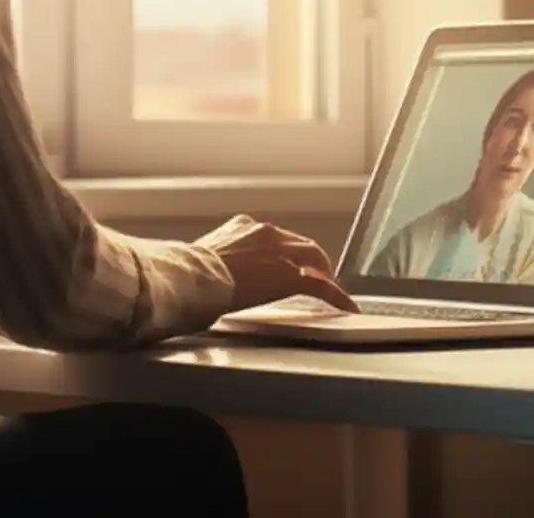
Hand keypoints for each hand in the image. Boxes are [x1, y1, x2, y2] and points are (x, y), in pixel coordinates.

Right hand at [194, 214, 358, 312]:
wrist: (192, 280)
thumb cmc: (187, 276)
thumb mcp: (200, 260)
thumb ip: (212, 264)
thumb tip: (201, 281)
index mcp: (242, 227)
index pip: (272, 237)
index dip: (282, 251)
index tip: (281, 261)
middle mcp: (266, 233)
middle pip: (299, 245)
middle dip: (309, 261)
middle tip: (314, 276)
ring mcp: (281, 253)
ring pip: (314, 260)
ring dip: (323, 275)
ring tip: (330, 289)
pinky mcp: (291, 277)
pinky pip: (322, 287)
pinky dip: (337, 297)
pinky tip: (346, 307)